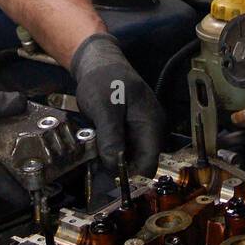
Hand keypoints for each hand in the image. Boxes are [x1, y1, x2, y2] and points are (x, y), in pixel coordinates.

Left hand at [70, 33, 163, 176]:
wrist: (98, 61)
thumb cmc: (104, 78)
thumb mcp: (104, 107)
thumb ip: (111, 137)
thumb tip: (114, 166)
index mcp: (151, 125)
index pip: (148, 164)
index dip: (131, 177)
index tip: (110, 182)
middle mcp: (151, 130)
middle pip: (139, 164)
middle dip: (118, 170)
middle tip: (94, 170)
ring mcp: (141, 130)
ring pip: (129, 158)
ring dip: (112, 160)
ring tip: (93, 156)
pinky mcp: (129, 129)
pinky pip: (122, 148)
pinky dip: (109, 151)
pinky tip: (96, 147)